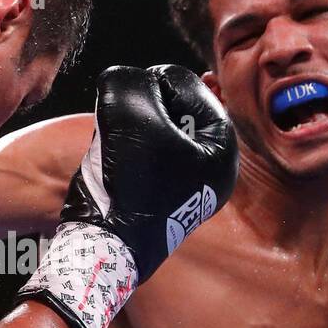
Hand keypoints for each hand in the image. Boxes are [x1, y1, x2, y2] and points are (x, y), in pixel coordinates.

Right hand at [19, 64, 236, 327]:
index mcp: (224, 157)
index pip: (202, 95)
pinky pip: (155, 164)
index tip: (140, 82)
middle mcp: (215, 180)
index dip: (167, 82)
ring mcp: (191, 197)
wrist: (103, 247)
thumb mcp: (127, 110)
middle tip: (129, 102)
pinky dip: (135, 151)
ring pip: (168, 140)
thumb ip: (131, 80)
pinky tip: (115, 155)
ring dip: (141, 126)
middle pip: (188, 118)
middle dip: (156, 104)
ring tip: (118, 129)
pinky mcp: (165, 208)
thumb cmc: (125, 179)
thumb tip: (130, 80)